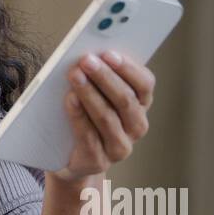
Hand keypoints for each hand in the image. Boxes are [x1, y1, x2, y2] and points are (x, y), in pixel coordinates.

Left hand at [51, 51, 155, 182]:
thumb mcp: (96, 94)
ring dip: (90, 93)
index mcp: (140, 105)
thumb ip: (98, 76)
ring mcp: (119, 147)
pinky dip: (79, 116)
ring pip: (108, 117)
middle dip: (105, 77)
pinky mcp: (99, 161)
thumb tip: (89, 55)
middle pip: (125, 99)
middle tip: (86, 60)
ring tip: (75, 76)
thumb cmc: (84, 116)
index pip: (144, 84)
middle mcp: (135, 127)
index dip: (128, 68)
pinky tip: (70, 100)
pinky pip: (89, 136)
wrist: (68, 156)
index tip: (109, 53)